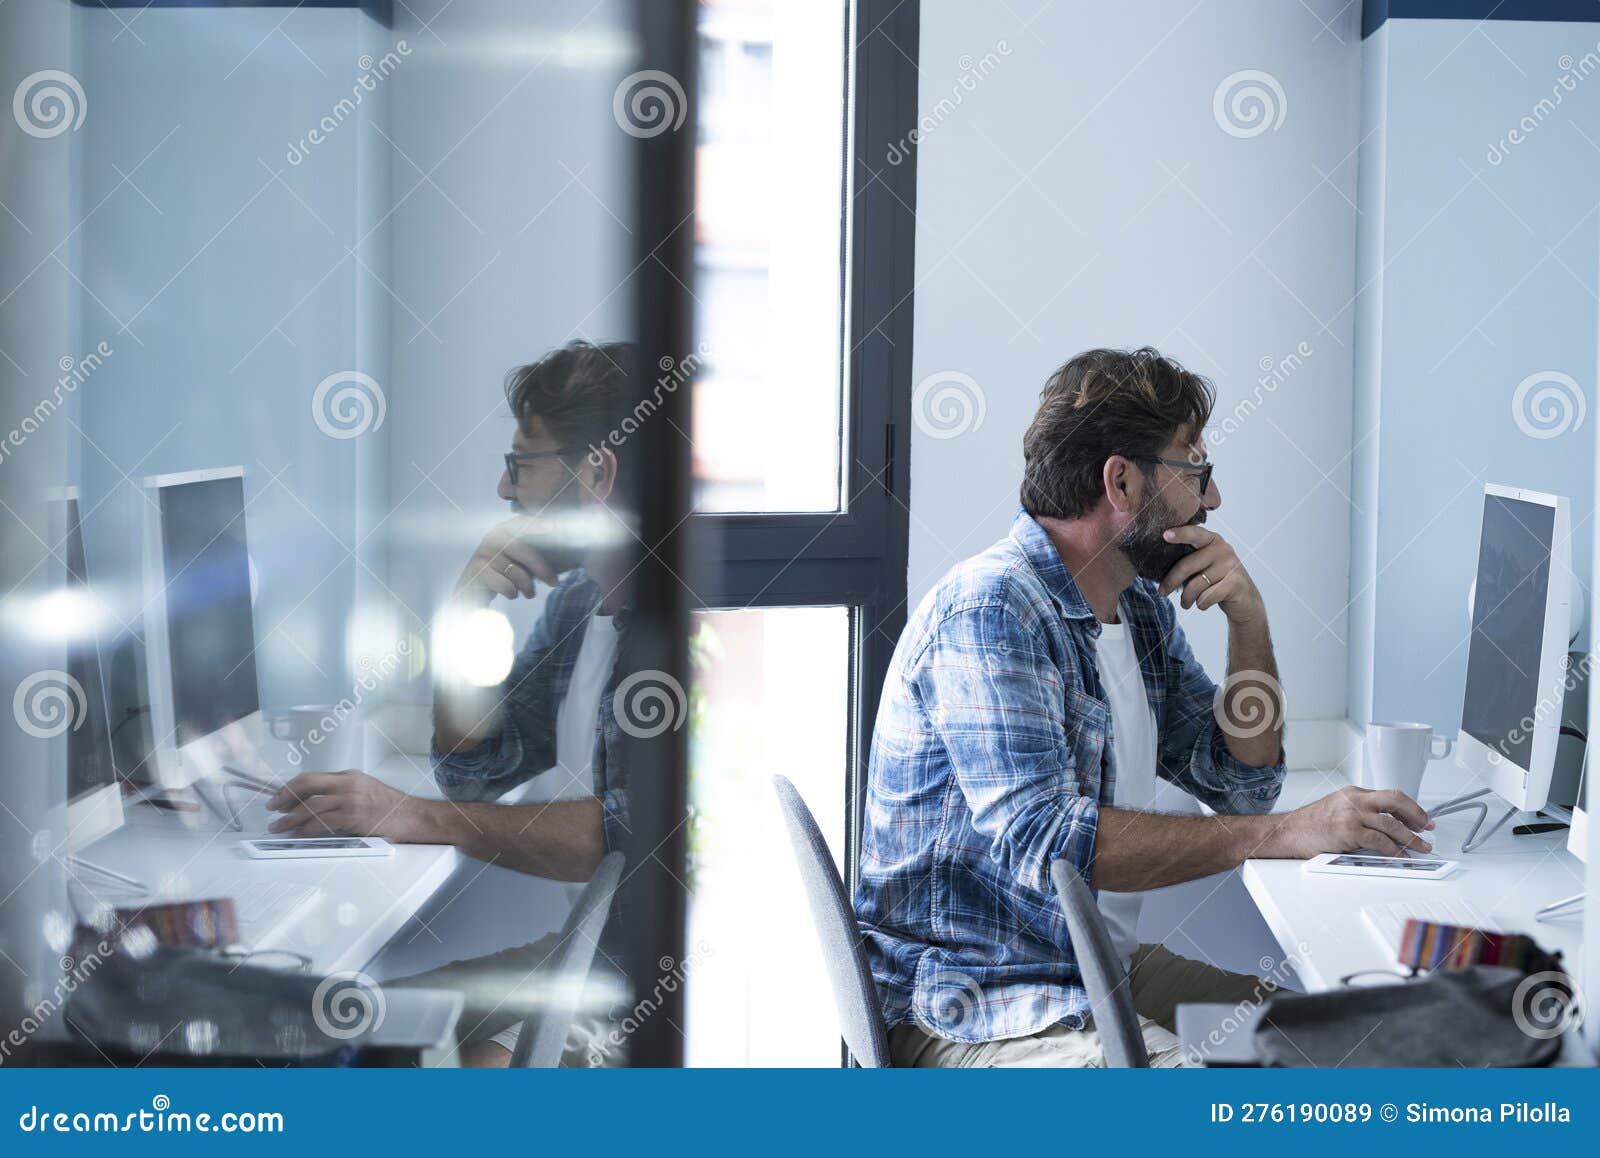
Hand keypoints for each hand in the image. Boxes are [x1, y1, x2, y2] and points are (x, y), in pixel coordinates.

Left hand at [266, 771, 433, 842]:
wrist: (414, 817)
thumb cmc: (391, 808)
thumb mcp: (365, 790)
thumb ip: (342, 792)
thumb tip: (314, 804)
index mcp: (350, 776)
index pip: (311, 777)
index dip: (290, 787)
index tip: (278, 797)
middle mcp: (348, 784)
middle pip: (306, 784)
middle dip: (284, 797)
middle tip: (272, 809)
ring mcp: (350, 799)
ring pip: (310, 806)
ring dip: (289, 818)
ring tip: (278, 827)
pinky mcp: (353, 816)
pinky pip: (321, 822)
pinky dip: (305, 829)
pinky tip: (298, 834)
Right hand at [455, 517, 558, 603]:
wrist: (471, 595)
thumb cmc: (503, 576)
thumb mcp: (522, 564)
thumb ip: (538, 557)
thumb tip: (570, 556)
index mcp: (504, 530)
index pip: (525, 525)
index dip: (540, 527)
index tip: (555, 530)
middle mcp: (493, 537)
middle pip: (524, 550)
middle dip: (542, 568)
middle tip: (554, 583)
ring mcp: (483, 552)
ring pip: (515, 571)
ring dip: (527, 586)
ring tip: (529, 593)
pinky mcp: (477, 570)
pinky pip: (505, 584)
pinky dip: (512, 592)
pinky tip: (511, 594)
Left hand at [1157, 525, 1265, 623]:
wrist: (1244, 599)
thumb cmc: (1215, 580)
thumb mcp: (1203, 565)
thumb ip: (1187, 560)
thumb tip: (1158, 565)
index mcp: (1212, 539)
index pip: (1194, 533)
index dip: (1179, 534)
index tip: (1164, 535)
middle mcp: (1223, 549)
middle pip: (1187, 565)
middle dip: (1171, 581)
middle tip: (1161, 593)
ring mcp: (1231, 565)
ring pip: (1196, 584)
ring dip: (1186, 598)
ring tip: (1185, 602)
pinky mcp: (1235, 583)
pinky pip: (1207, 596)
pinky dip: (1201, 604)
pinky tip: (1202, 604)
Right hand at [1269, 785, 1434, 858]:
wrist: (1287, 832)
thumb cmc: (1309, 825)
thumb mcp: (1337, 809)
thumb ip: (1360, 812)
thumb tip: (1386, 826)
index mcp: (1353, 793)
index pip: (1390, 795)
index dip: (1411, 808)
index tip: (1422, 819)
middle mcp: (1354, 800)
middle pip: (1396, 801)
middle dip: (1417, 816)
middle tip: (1428, 828)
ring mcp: (1351, 814)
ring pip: (1392, 824)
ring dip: (1411, 838)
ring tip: (1420, 847)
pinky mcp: (1348, 831)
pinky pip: (1380, 841)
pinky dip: (1394, 850)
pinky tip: (1400, 856)